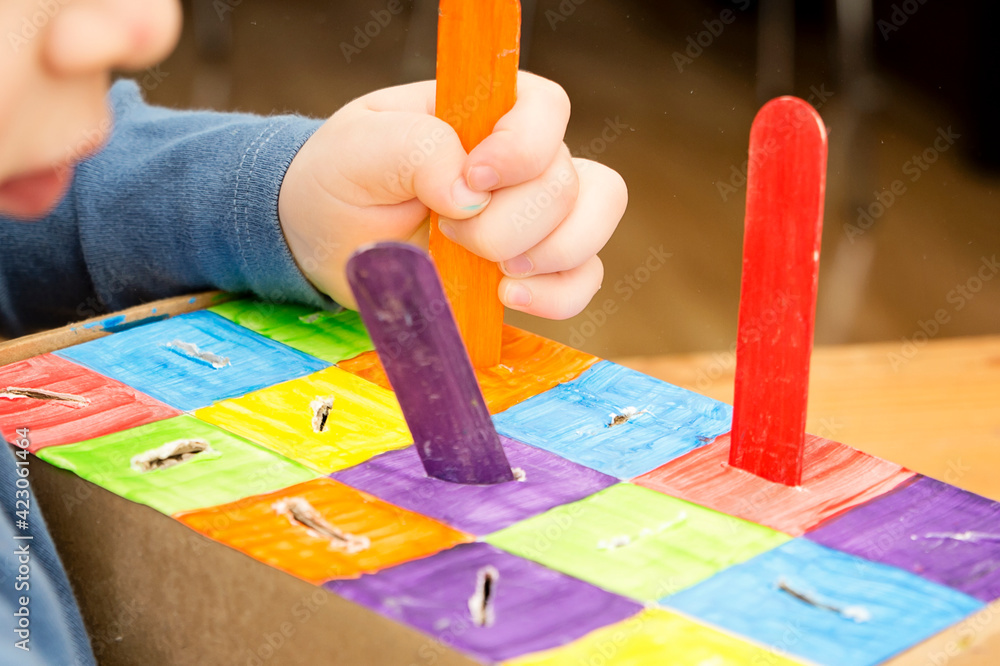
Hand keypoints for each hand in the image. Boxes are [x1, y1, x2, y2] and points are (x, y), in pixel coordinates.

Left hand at [277, 72, 626, 319]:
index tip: (471, 180)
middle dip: (508, 223)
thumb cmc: (344, 180)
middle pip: (568, 183)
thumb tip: (468, 192)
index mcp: (487, 112)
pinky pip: (583, 279)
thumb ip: (415, 149)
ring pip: (593, 223)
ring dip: (545, 255)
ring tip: (489, 270)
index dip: (523, 150)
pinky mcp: (537, 269)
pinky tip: (507, 298)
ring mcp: (538, 216)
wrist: (329, 243)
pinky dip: (559, 296)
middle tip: (448, 233)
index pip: (547, 109)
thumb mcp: (359, 150)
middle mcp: (524, 160)